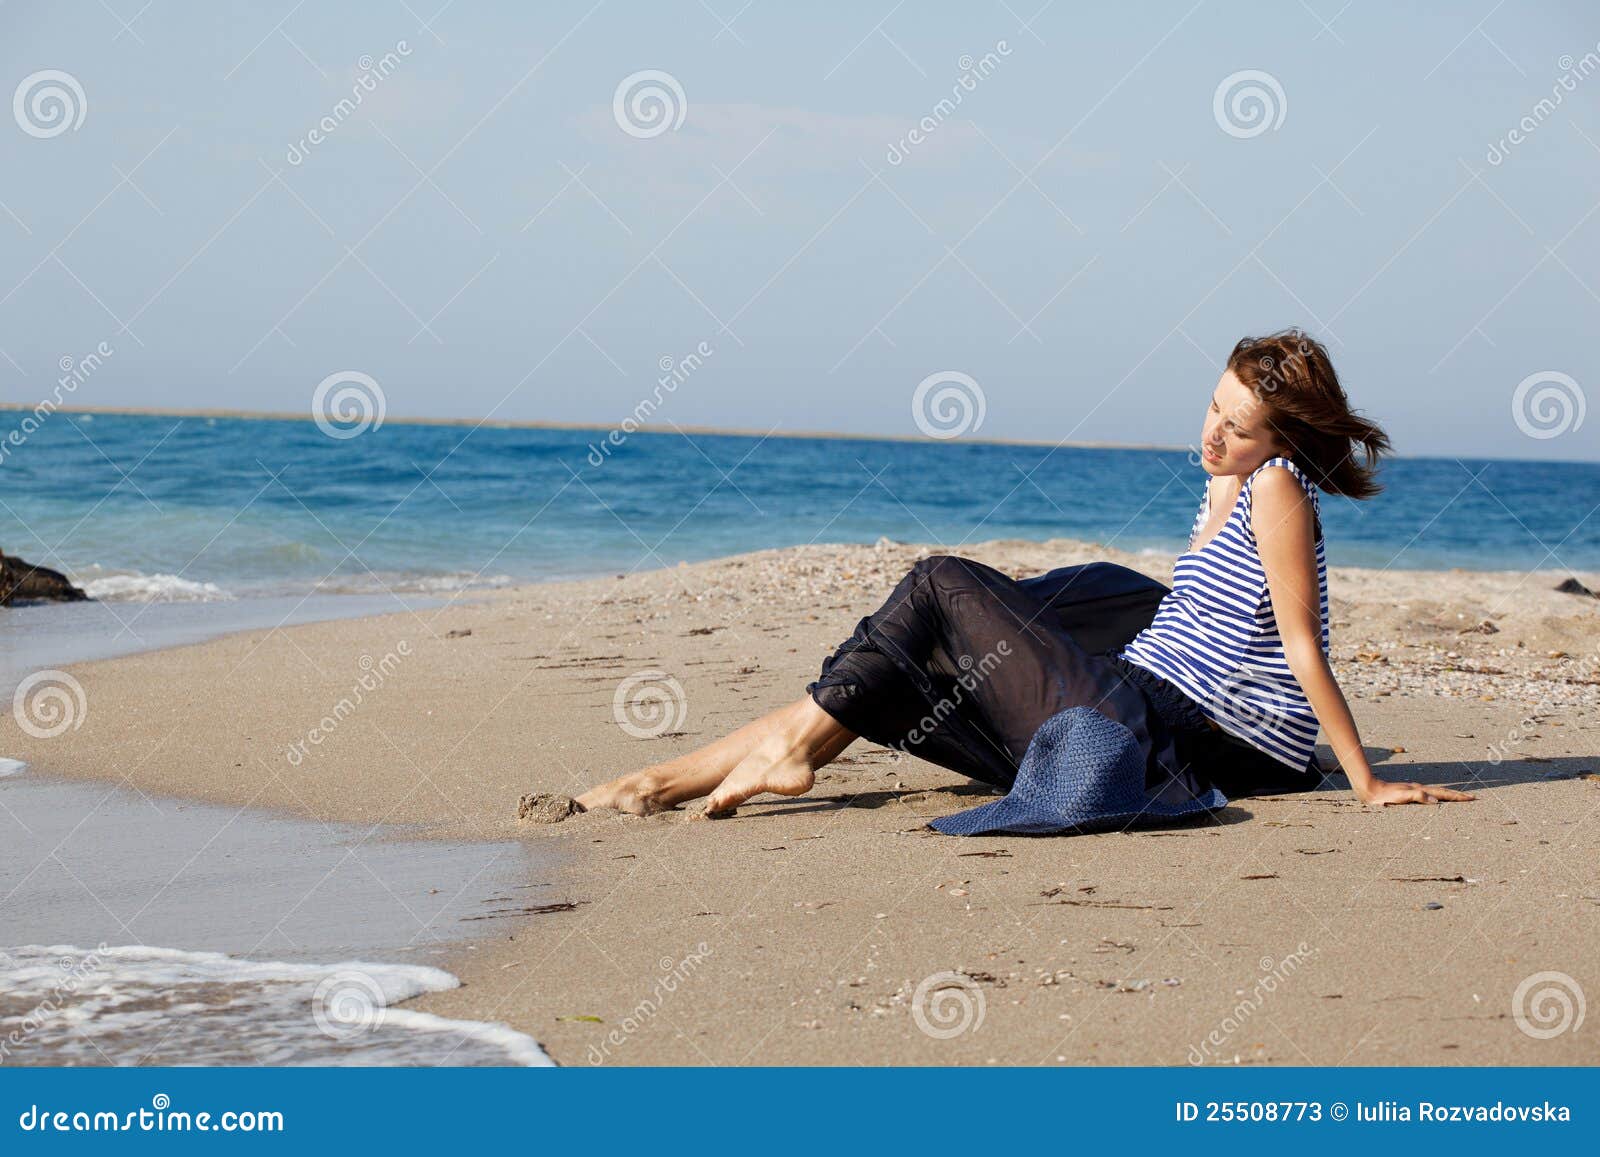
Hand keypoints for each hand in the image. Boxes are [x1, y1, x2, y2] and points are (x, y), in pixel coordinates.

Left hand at [1353, 777, 1475, 805]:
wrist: (1369, 790)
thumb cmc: (1384, 796)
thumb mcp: (1401, 797)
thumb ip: (1418, 797)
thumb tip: (1436, 801)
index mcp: (1421, 791)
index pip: (1444, 794)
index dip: (1458, 796)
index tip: (1473, 798)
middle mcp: (1419, 790)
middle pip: (1442, 792)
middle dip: (1457, 796)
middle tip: (1472, 798)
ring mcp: (1414, 791)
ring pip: (1435, 794)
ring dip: (1448, 797)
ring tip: (1458, 800)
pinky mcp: (1407, 795)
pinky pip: (1427, 797)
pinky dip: (1436, 799)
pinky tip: (1434, 802)